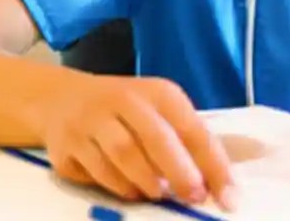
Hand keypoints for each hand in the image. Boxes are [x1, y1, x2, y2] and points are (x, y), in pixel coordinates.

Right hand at [37, 74, 236, 209]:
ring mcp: (91, 120)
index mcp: (158, 92)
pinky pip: (94, 171)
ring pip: (122, 155)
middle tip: (194, 197)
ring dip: (145, 181)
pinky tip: (128, 190)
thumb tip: (217, 185)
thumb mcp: (157, 110)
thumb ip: (185, 141)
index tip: (229, 196)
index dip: (214, 165)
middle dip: (180, 172)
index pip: (193, 128)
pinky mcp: (66, 144)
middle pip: (156, 138)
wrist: (60, 98)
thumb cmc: (124, 110)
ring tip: (157, 194)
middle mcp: (124, 100)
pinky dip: (116, 186)